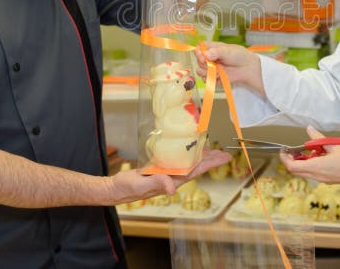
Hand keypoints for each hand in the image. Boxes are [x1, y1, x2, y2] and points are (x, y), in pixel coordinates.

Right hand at [109, 150, 230, 204]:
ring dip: (200, 157)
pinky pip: (177, 160)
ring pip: (188, 163)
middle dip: (211, 160)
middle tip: (224, 152)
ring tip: (212, 150)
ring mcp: (166, 173)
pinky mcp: (159, 168)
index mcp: (172, 181)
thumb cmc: (127, 189)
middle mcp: (172, 177)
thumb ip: (157, 184)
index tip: (223, 158)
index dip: (210, 164)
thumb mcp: (141, 186)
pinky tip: (188, 149)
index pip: (196, 171)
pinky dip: (185, 153)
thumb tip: (171, 188)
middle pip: (196, 167)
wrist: (115, 188)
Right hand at [194, 41, 264, 94]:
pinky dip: (211, 80)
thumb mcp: (228, 51)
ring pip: (199, 71)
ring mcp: (211, 68)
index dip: (198, 53)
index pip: (199, 49)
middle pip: (198, 61)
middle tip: (214, 65)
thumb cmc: (239, 55)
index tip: (203, 57)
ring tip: (219, 71)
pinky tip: (219, 77)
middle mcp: (209, 58)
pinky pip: (206, 80)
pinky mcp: (214, 77)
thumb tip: (205, 54)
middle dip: (204, 64)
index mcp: (212, 48)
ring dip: (208, 72)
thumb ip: (216, 52)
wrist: (247, 68)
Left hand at [279, 126, 339, 187]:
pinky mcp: (327, 179)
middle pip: (296, 171)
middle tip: (294, 149)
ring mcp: (321, 179)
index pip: (291, 166)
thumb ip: (318, 138)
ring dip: (302, 162)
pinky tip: (320, 155)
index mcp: (315, 167)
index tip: (284, 149)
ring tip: (310, 149)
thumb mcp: (333, 145)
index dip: (284, 158)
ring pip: (304, 172)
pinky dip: (311, 164)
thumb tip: (309, 130)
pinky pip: (313, 173)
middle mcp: (316, 176)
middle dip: (291, 160)